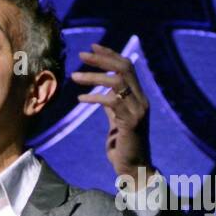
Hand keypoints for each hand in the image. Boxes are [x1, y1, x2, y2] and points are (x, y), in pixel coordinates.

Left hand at [71, 43, 152, 178]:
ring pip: (117, 82)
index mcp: (138, 97)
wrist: (133, 168)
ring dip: (93, 77)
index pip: (127, 67)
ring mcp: (138, 110)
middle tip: (82, 54)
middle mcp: (141, 100)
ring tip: (74, 76)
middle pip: (124, 68)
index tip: (93, 47)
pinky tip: (80, 98)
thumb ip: (112, 107)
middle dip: (102, 58)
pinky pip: (111, 102)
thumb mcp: (116, 122)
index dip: (110, 54)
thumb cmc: (123, 146)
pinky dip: (94, 98)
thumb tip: (101, 96)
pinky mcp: (130, 122)